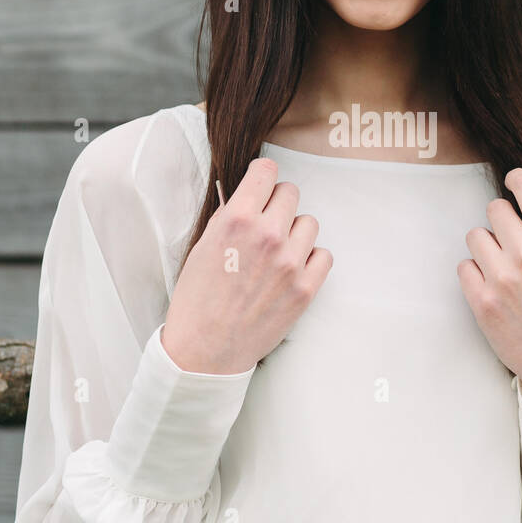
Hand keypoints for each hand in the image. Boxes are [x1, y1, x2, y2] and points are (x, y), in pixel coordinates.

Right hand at [161, 157, 332, 374]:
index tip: (260, 187)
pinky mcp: (305, 288)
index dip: (261, 178)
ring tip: (276, 253)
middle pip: (291, 193)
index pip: (266, 171)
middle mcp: (267, 236)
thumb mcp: (202, 246)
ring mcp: (290, 263)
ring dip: (295, 233)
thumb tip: (251, 196)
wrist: (205, 351)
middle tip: (265, 225)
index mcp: (236, 220)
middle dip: (277, 205)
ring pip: (309, 223)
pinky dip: (311, 260)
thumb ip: (229, 217)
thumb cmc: (197, 300)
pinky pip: (324, 255)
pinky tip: (292, 270)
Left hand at [456, 167, 521, 416]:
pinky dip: (474, 275)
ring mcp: (502, 278)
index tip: (512, 184)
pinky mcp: (482, 302)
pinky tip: (492, 288)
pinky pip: (464, 267)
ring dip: (485, 247)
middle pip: (495, 209)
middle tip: (512, 243)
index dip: (516, 181)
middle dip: (501, 222)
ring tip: (502, 269)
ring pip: (475, 236)